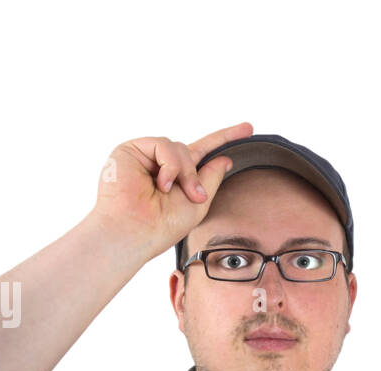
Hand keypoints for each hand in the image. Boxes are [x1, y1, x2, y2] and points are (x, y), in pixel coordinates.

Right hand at [91, 122, 252, 261]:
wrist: (136, 231)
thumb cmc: (162, 226)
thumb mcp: (198, 204)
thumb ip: (211, 178)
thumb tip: (225, 158)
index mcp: (178, 178)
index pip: (204, 153)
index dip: (225, 140)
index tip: (248, 129)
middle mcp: (162, 165)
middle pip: (191, 149)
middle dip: (196, 173)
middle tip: (194, 197)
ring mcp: (147, 156)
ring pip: (179, 147)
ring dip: (184, 172)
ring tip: (172, 192)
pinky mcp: (132, 149)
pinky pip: (163, 144)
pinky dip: (169, 165)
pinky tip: (161, 183)